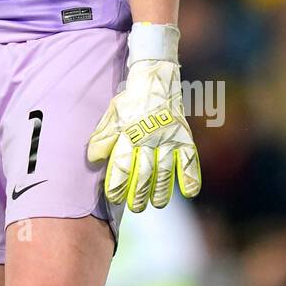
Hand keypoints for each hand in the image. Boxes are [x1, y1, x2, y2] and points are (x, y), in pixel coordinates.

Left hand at [87, 23, 200, 211]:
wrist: (155, 77)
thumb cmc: (130, 100)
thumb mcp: (112, 114)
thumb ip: (104, 136)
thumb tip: (93, 158)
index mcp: (128, 131)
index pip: (122, 163)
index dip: (118, 182)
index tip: (114, 197)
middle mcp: (148, 136)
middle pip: (144, 171)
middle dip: (139, 192)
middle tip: (135, 207)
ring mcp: (168, 137)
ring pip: (165, 170)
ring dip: (161, 190)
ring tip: (156, 205)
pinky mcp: (184, 136)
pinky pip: (190, 159)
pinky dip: (191, 176)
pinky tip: (189, 192)